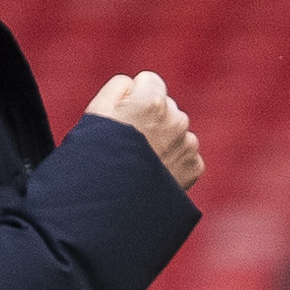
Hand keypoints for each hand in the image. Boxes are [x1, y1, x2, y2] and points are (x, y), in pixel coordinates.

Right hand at [89, 72, 203, 190]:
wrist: (110, 207)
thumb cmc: (95, 160)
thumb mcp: (95, 115)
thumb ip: (118, 87)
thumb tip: (134, 84)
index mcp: (152, 102)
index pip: (149, 81)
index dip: (132, 97)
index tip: (122, 117)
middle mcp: (176, 119)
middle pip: (165, 106)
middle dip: (151, 119)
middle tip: (129, 145)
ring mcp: (187, 145)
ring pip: (176, 131)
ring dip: (163, 141)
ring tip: (140, 163)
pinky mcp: (193, 167)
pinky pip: (185, 154)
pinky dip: (172, 162)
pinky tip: (153, 175)